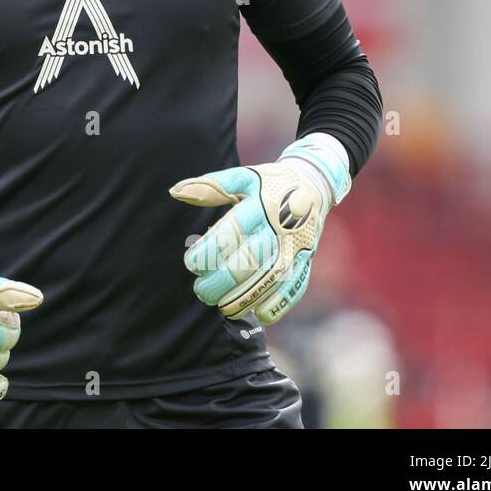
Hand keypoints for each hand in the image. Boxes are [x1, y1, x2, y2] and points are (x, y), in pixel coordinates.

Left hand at [169, 158, 331, 325]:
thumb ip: (210, 187)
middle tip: (201, 291)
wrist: (315, 184)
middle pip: (251, 259)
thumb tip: (175, 191)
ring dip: (247, 297)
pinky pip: (296, 285)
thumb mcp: (243, 177)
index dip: (210, 251)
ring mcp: (296, 246)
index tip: (191, 264)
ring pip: (271, 278)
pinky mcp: (306, 259)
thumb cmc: (270, 183)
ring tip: (223, 307)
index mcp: (261, 204)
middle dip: (223, 280)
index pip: (232, 232)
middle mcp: (281, 227)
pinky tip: (260, 313)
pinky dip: (280, 303)